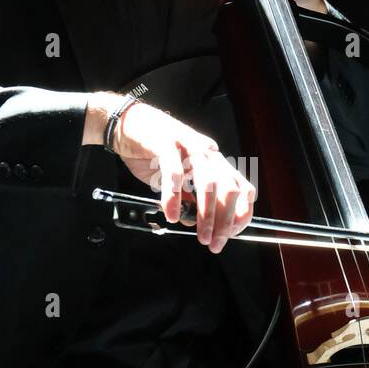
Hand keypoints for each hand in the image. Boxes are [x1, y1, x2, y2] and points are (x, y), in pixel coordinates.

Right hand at [86, 94, 255, 253]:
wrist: (126, 124)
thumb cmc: (152, 151)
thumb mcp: (178, 179)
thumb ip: (189, 198)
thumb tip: (196, 223)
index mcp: (214, 160)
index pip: (241, 187)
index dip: (241, 213)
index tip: (232, 235)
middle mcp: (207, 152)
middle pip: (229, 189)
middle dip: (226, 220)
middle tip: (215, 242)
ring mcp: (188, 146)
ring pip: (208, 183)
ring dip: (207, 214)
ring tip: (201, 236)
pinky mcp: (166, 144)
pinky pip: (175, 174)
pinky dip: (174, 198)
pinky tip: (171, 214)